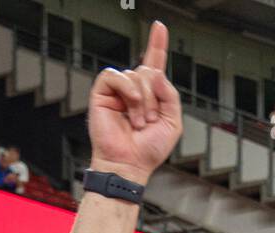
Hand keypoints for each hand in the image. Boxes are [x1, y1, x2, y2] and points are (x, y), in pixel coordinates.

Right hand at [87, 21, 181, 183]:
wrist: (130, 163)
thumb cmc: (149, 149)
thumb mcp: (173, 121)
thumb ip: (170, 94)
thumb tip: (154, 72)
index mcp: (150, 94)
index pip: (153, 64)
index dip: (157, 45)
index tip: (160, 27)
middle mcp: (133, 89)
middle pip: (148, 71)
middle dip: (155, 96)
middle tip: (150, 120)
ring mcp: (118, 90)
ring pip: (135, 75)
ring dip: (143, 100)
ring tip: (139, 122)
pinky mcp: (102, 92)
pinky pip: (116, 76)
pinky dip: (128, 90)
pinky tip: (130, 107)